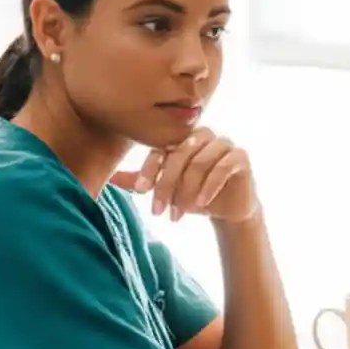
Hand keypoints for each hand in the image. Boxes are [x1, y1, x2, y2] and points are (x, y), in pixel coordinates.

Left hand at [112, 127, 259, 223]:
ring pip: (199, 163)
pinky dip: (209, 187)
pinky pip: (222, 167)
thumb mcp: (165, 189)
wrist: (228, 209)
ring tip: (178, 213)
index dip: (150, 170)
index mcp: (181, 138)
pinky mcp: (240, 156)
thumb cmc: (194, 194)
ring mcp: (223, 143)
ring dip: (186, 191)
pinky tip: (200, 205)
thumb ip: (140, 181)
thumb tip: (109, 179)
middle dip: (166, 185)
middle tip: (158, 211)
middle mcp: (203, 135)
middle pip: (179, 155)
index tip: (141, 192)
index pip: (161, 148)